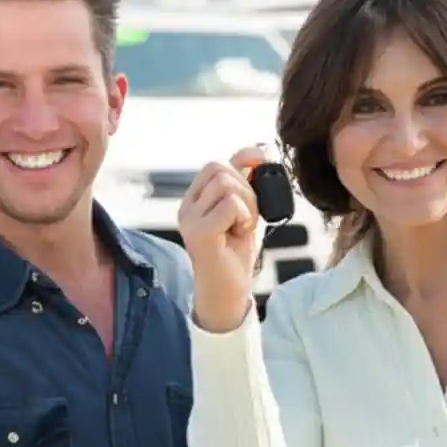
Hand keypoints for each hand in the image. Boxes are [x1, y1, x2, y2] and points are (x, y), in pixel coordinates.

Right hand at [178, 145, 268, 332]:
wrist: (228, 293)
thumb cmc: (234, 255)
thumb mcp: (245, 212)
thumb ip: (247, 184)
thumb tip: (257, 152)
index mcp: (195, 200)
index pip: (215, 165)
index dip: (241, 163)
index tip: (258, 174)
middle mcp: (187, 207)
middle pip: (220, 169)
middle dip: (245, 190)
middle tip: (247, 218)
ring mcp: (190, 219)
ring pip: (226, 184)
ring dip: (246, 205)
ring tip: (242, 227)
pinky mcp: (200, 232)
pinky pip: (231, 204)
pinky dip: (244, 217)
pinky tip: (239, 234)